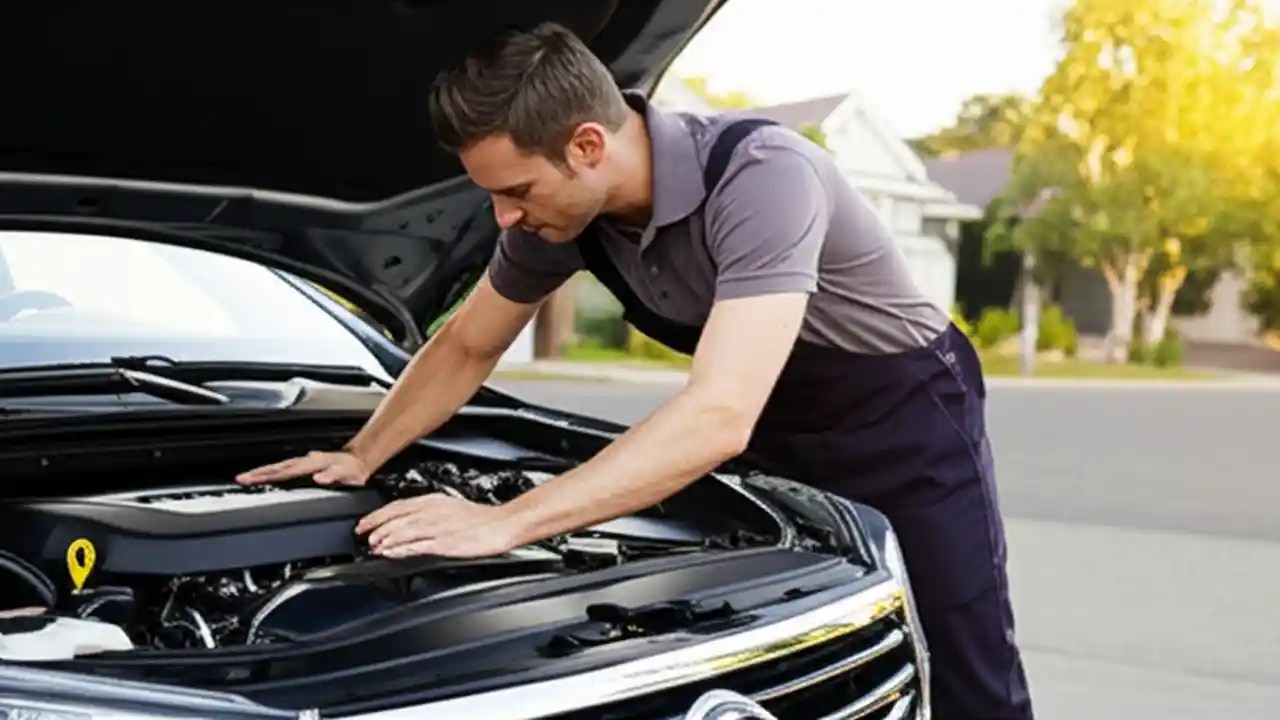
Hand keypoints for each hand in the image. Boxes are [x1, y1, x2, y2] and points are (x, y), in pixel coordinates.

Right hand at [235, 450, 370, 486]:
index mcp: (312, 464)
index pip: (286, 471)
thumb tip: (319, 478)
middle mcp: (305, 462)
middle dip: (258, 473)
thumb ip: (333, 475)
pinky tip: (264, 478)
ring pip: (279, 467)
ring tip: (246, 478)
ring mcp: (304, 464)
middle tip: (241, 479)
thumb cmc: (352, 469)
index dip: (269, 475)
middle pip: (277, 467)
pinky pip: (285, 470)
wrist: (358, 462)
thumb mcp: (347, 473)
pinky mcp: (304, 468)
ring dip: (262, 472)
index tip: (253, 478)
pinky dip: (272, 473)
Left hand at [356, 494, 521, 558]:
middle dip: (376, 526)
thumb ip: (430, 512)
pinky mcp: (445, 543)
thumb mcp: (451, 507)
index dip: (378, 515)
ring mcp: (438, 527)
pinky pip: (417, 545)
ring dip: (385, 538)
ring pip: (403, 531)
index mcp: (434, 501)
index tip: (365, 522)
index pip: (398, 506)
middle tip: (362, 534)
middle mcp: (433, 511)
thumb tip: (412, 519)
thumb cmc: (481, 519)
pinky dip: (400, 549)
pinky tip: (390, 553)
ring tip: (373, 545)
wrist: (502, 524)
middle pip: (397, 517)